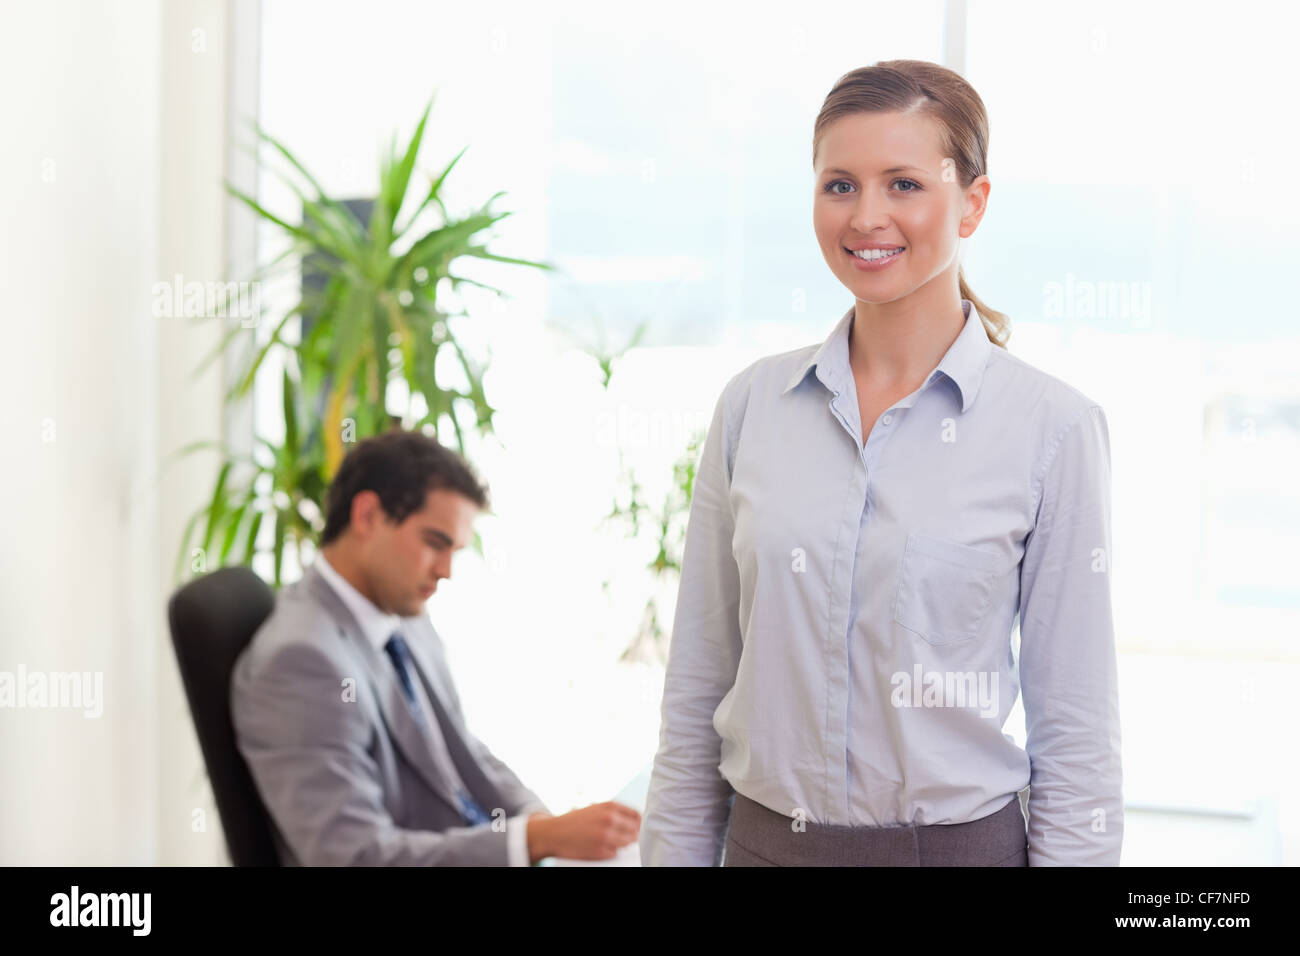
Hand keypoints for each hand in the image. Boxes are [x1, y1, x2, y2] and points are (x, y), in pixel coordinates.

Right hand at [526, 801, 640, 862]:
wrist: (554, 833)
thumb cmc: (575, 821)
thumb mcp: (595, 808)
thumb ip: (614, 812)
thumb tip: (634, 821)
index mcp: (609, 806)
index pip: (636, 815)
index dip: (638, 823)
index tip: (636, 828)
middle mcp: (610, 819)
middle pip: (635, 830)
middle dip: (631, 835)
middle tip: (624, 837)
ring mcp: (606, 836)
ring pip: (627, 843)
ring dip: (622, 844)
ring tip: (611, 842)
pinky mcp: (601, 851)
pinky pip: (615, 853)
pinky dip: (611, 852)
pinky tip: (601, 847)